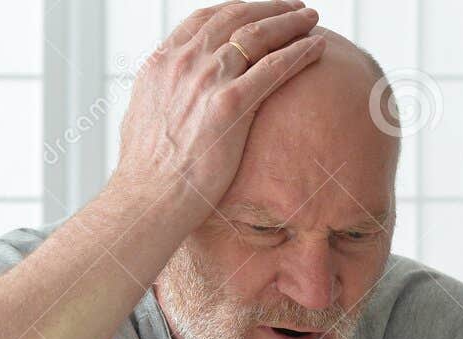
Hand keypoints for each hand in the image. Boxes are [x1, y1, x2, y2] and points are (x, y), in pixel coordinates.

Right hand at [111, 1, 325, 227]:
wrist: (149, 197)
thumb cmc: (147, 171)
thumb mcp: (144, 116)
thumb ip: (162, 95)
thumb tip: (167, 96)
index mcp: (163, 61)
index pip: (205, 19)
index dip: (238, 9)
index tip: (259, 10)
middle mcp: (185, 61)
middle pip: (236, 17)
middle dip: (270, 8)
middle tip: (295, 7)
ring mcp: (207, 79)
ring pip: (259, 35)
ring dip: (291, 23)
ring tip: (312, 19)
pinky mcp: (230, 104)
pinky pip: (275, 68)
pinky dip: (300, 52)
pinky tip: (318, 47)